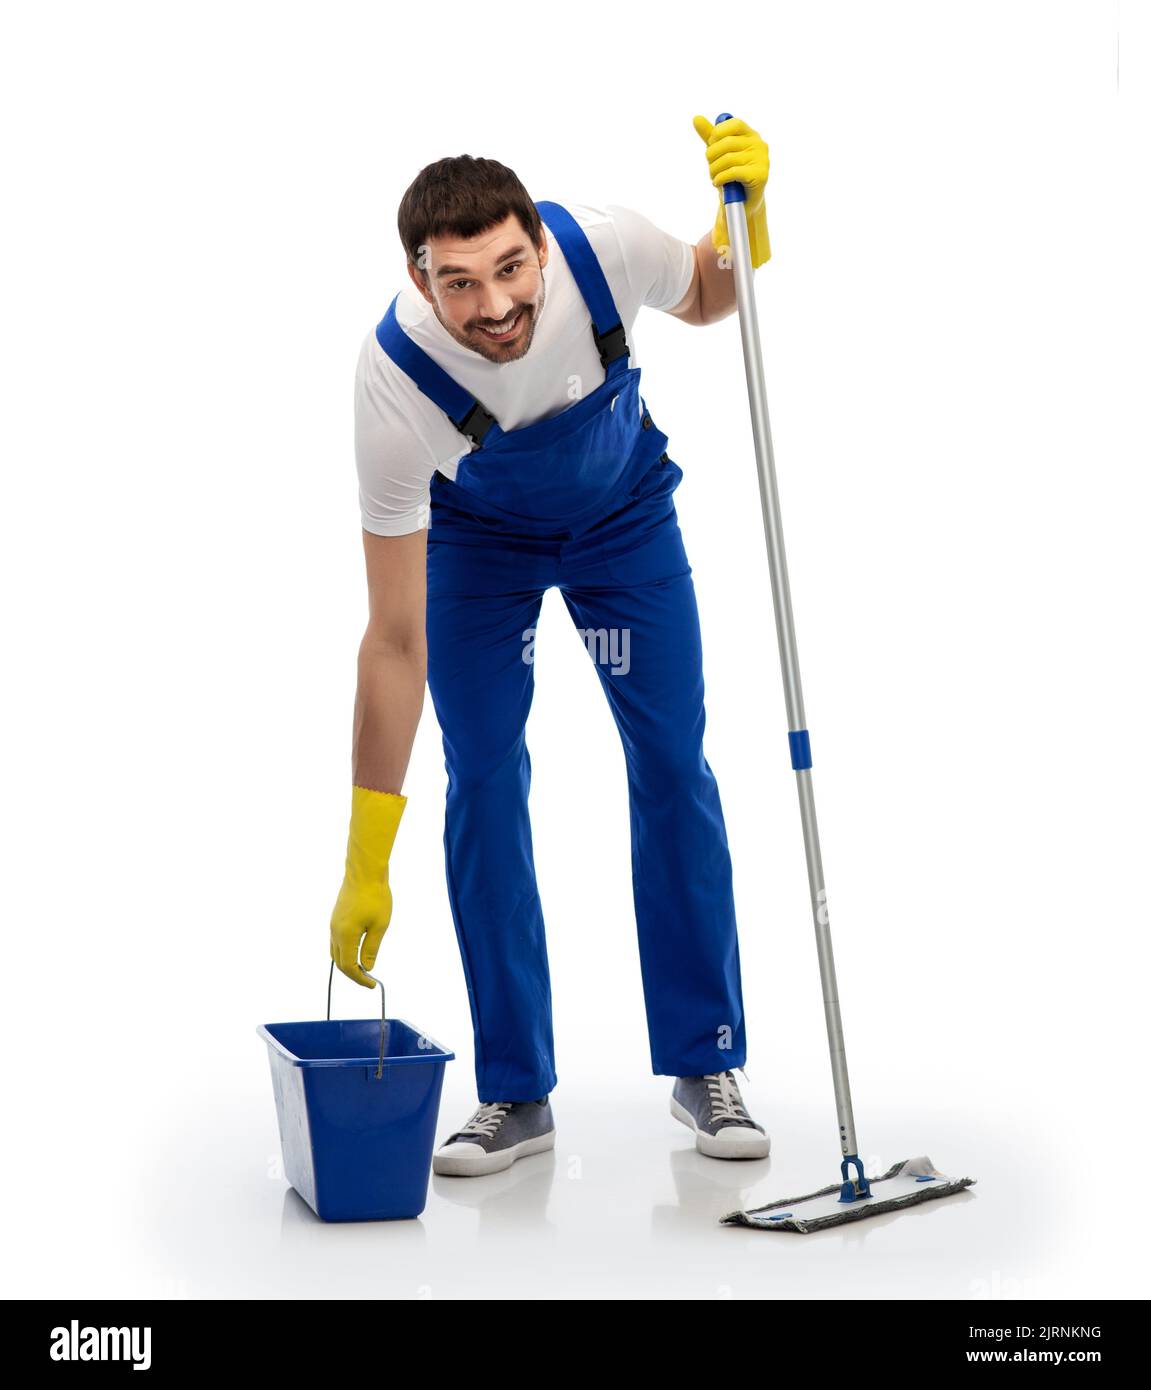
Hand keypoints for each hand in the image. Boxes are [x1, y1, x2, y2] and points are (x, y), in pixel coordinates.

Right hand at [329, 785, 407, 986]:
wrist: (364, 872)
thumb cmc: (375, 897)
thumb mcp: (379, 926)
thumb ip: (371, 948)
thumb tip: (367, 967)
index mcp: (345, 936)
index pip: (349, 966)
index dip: (360, 978)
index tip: (372, 984)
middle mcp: (334, 932)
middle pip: (339, 962)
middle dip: (353, 973)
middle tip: (368, 979)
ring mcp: (333, 924)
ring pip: (335, 951)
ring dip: (347, 962)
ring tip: (363, 967)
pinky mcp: (335, 917)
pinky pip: (336, 940)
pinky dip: (345, 950)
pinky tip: (357, 949)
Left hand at [692, 114, 770, 268]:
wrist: (741, 204)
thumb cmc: (730, 176)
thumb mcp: (718, 154)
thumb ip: (709, 136)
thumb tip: (696, 118)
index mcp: (751, 135)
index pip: (733, 124)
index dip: (717, 135)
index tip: (711, 147)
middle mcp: (759, 145)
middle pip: (727, 143)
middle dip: (711, 156)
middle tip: (711, 167)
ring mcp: (762, 160)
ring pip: (728, 159)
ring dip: (714, 170)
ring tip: (714, 177)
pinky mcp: (760, 175)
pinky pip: (733, 172)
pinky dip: (720, 178)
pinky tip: (718, 182)